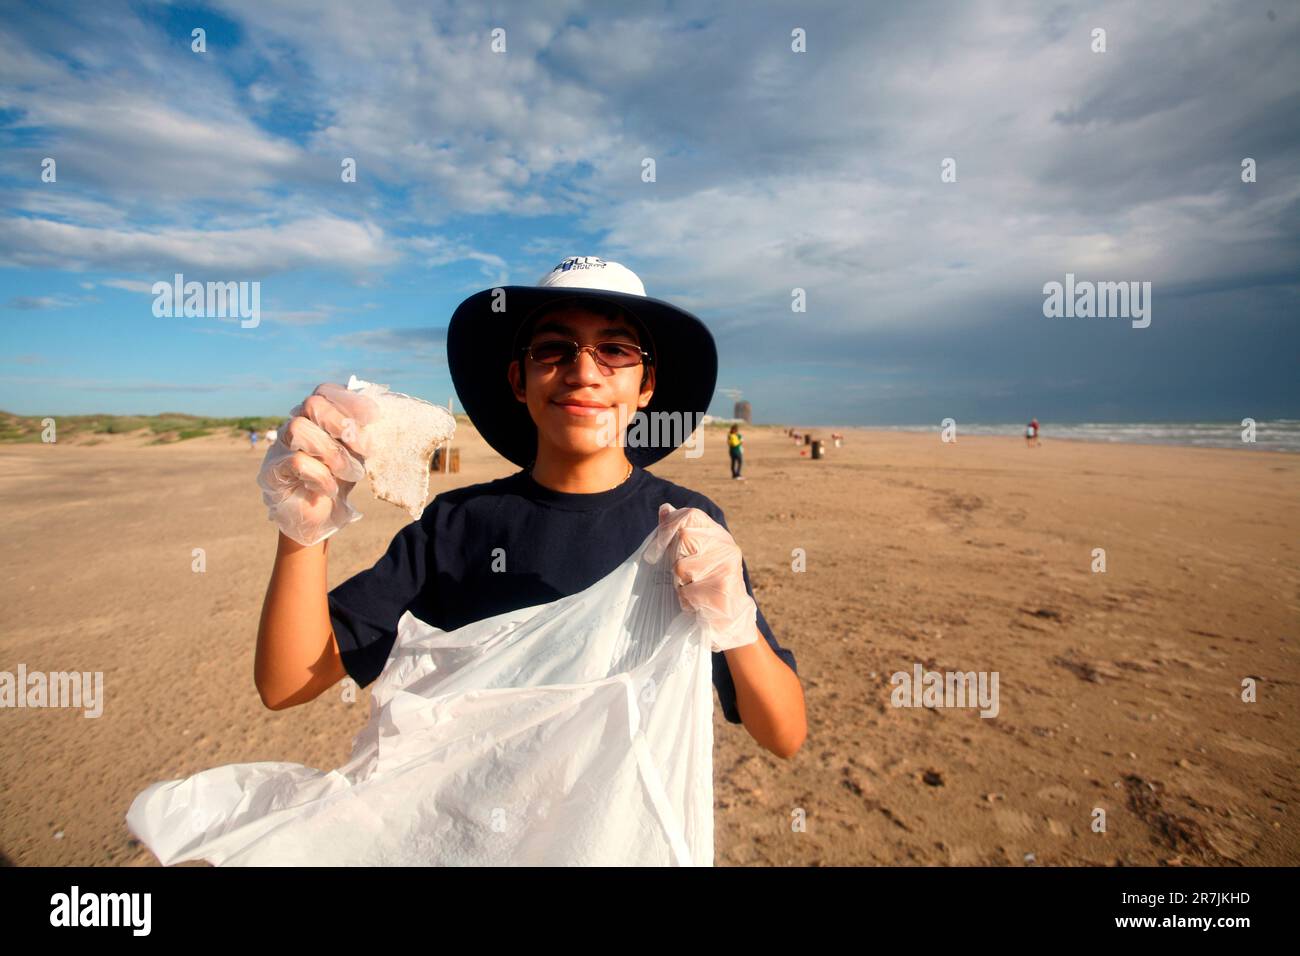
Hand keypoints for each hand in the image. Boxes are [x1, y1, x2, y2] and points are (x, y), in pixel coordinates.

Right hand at [257, 382, 383, 545]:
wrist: (318, 519)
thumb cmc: (337, 482)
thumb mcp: (355, 456)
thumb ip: (360, 437)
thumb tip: (378, 421)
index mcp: (315, 419)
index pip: (324, 392)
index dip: (348, 399)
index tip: (373, 415)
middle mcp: (294, 426)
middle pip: (311, 403)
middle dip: (341, 423)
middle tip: (363, 449)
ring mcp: (280, 447)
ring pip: (299, 428)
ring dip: (332, 451)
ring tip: (350, 473)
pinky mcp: (272, 471)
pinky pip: (296, 461)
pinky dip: (321, 476)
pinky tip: (330, 490)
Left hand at [650, 503, 758, 651]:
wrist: (730, 621)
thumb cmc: (704, 585)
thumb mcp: (691, 556)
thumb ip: (677, 534)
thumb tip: (665, 508)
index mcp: (717, 535)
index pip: (690, 515)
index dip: (668, 528)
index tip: (655, 550)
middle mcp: (727, 546)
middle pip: (684, 538)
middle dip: (675, 561)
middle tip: (683, 577)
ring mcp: (728, 567)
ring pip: (681, 567)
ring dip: (679, 584)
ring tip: (693, 590)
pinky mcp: (724, 589)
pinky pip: (687, 592)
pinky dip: (686, 601)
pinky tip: (698, 604)